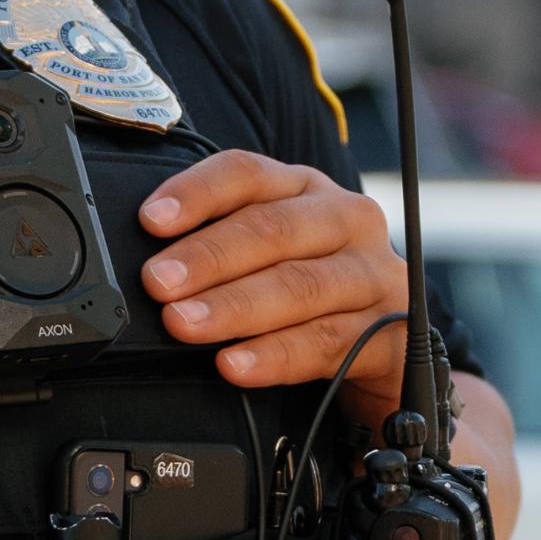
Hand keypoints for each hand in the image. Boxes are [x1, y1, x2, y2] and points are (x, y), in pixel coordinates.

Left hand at [133, 152, 421, 418]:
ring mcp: (374, 274)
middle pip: (274, 228)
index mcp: (306, 190)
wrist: (385, 348)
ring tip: (184, 323)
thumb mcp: (268, 257)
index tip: (151, 220)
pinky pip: (326, 341)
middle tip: (159, 284)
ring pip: (300, 284)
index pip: (248, 174)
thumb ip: (221, 249)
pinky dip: (275, 355)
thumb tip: (149, 265)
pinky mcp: (392, 331)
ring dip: (235, 306)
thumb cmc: (310, 295)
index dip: (198, 193)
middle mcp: (346, 220)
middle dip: (208, 257)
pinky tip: (236, 365)